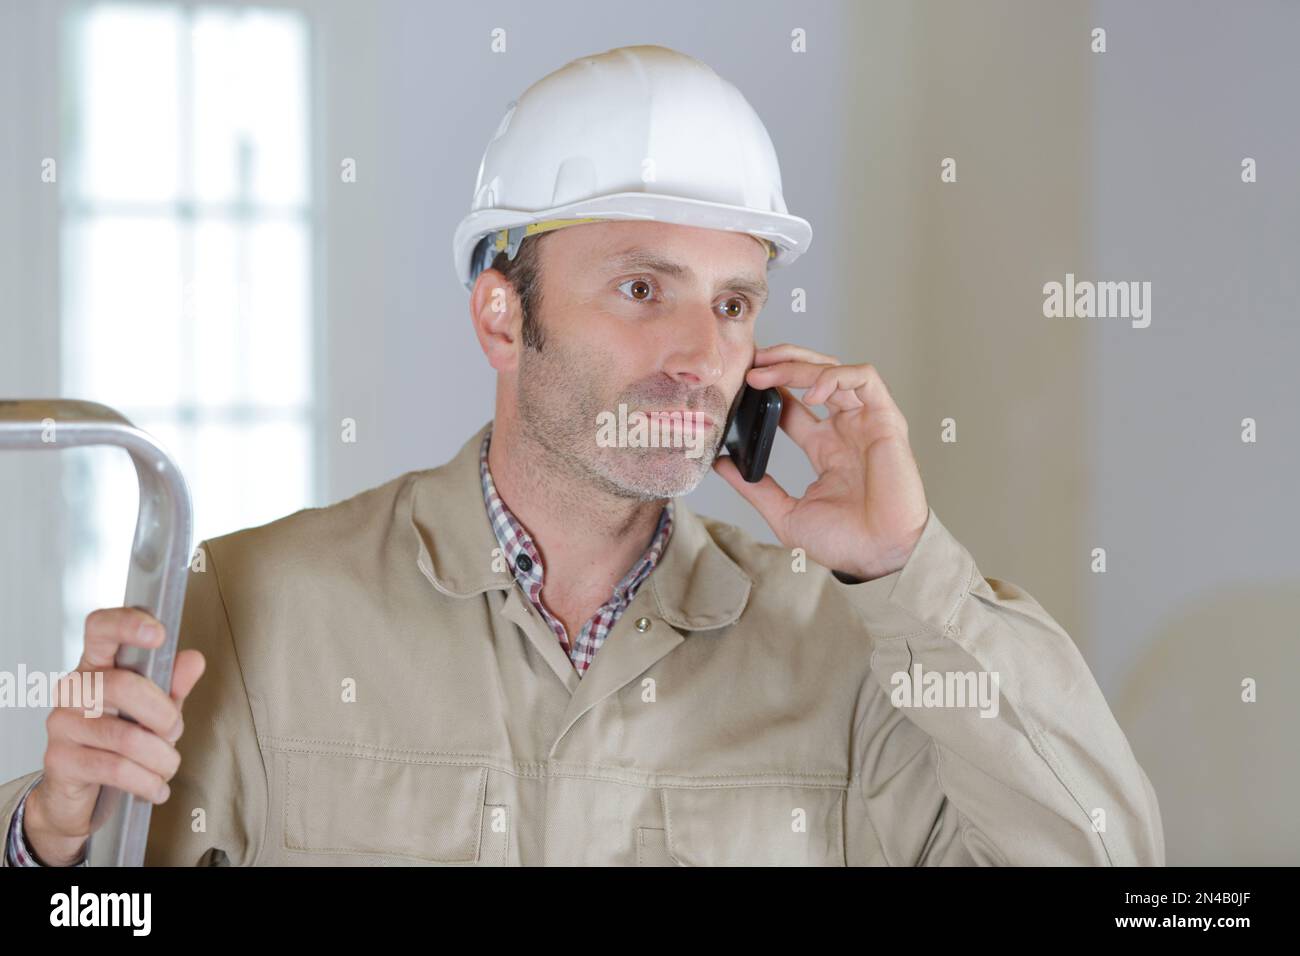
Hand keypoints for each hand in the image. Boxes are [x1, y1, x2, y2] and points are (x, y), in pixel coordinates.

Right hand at [23, 607, 205, 865]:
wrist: (80, 792)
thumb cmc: (120, 739)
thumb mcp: (155, 710)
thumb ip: (174, 685)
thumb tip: (193, 659)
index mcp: (96, 665)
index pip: (100, 628)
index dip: (128, 624)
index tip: (159, 635)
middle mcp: (73, 689)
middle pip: (123, 686)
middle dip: (164, 716)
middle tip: (174, 733)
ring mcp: (61, 724)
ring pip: (125, 737)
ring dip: (161, 758)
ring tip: (167, 767)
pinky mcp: (59, 760)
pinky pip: (115, 768)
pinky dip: (146, 782)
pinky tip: (156, 788)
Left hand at [712, 343, 928, 580]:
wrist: (878, 558)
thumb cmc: (845, 542)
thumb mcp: (785, 513)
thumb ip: (754, 487)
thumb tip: (721, 465)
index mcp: (825, 449)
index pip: (793, 404)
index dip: (769, 387)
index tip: (740, 384)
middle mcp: (845, 430)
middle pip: (813, 376)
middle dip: (781, 362)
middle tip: (750, 364)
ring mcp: (866, 422)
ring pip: (834, 370)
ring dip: (799, 365)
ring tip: (766, 372)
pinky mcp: (886, 420)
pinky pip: (864, 379)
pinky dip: (835, 377)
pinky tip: (811, 395)